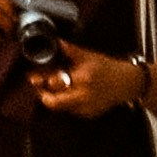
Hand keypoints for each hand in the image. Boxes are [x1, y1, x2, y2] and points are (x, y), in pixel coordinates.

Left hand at [26, 45, 142, 116]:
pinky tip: (64, 93)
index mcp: (82, 78)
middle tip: (36, 85)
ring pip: (60, 107)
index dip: (41, 81)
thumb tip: (56, 42)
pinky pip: (70, 110)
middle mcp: (83, 95)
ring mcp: (86, 108)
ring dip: (52, 98)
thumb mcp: (88, 55)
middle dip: (42, 93)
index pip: (55, 83)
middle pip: (53, 102)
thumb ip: (70, 50)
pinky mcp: (88, 114)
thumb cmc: (107, 67)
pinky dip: (64, 102)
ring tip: (47, 89)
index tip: (32, 77)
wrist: (125, 83)